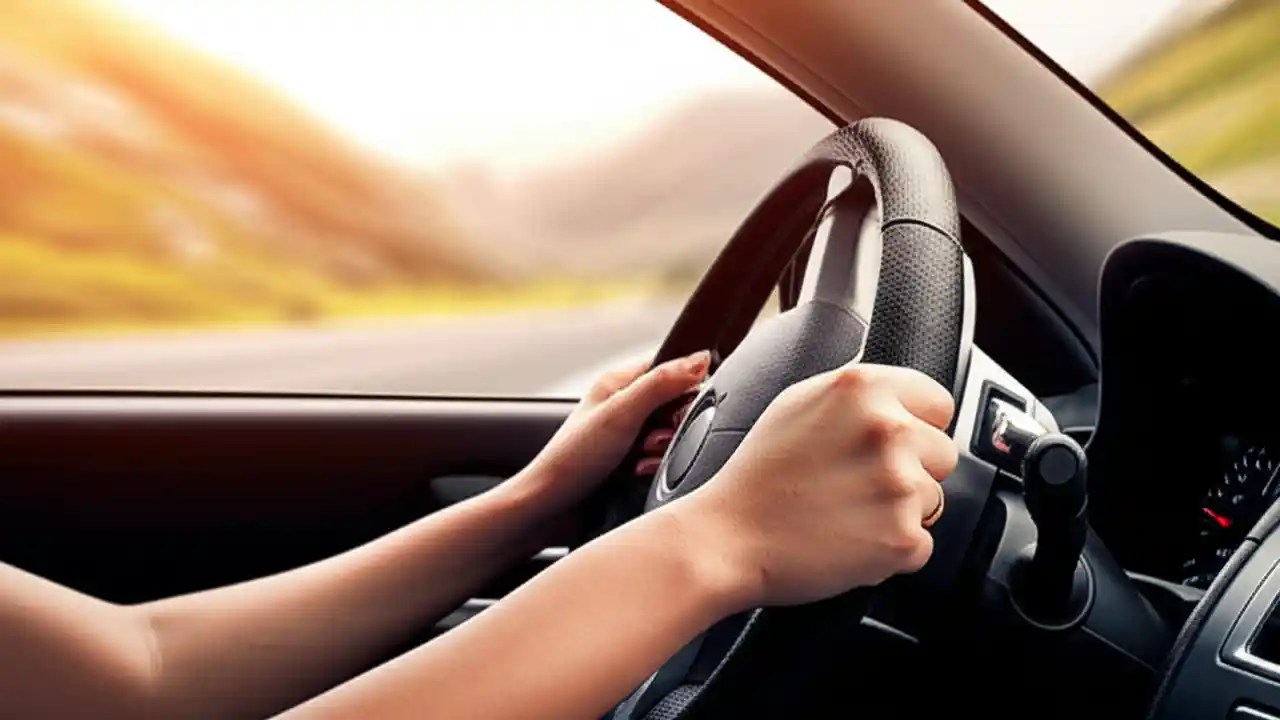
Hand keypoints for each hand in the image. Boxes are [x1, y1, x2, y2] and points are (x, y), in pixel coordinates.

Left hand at [517, 350, 710, 515]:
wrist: (549, 508)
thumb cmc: (572, 458)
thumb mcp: (621, 413)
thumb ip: (662, 383)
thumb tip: (701, 358)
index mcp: (618, 382)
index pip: (668, 367)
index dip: (685, 385)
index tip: (681, 407)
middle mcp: (621, 405)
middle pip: (673, 404)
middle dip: (672, 426)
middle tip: (653, 438)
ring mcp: (625, 435)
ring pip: (669, 435)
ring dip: (661, 450)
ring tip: (641, 459)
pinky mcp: (627, 462)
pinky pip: (658, 460)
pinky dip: (653, 468)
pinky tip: (638, 473)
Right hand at [667, 363, 957, 608]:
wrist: (728, 539)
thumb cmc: (757, 476)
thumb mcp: (798, 402)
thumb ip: (856, 394)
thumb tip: (898, 394)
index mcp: (864, 388)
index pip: (939, 403)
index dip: (916, 426)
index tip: (889, 445)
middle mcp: (889, 429)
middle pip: (943, 453)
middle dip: (911, 470)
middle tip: (857, 482)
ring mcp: (900, 485)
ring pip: (933, 500)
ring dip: (899, 511)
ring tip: (847, 511)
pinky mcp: (902, 538)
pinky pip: (921, 545)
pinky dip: (891, 550)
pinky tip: (850, 539)